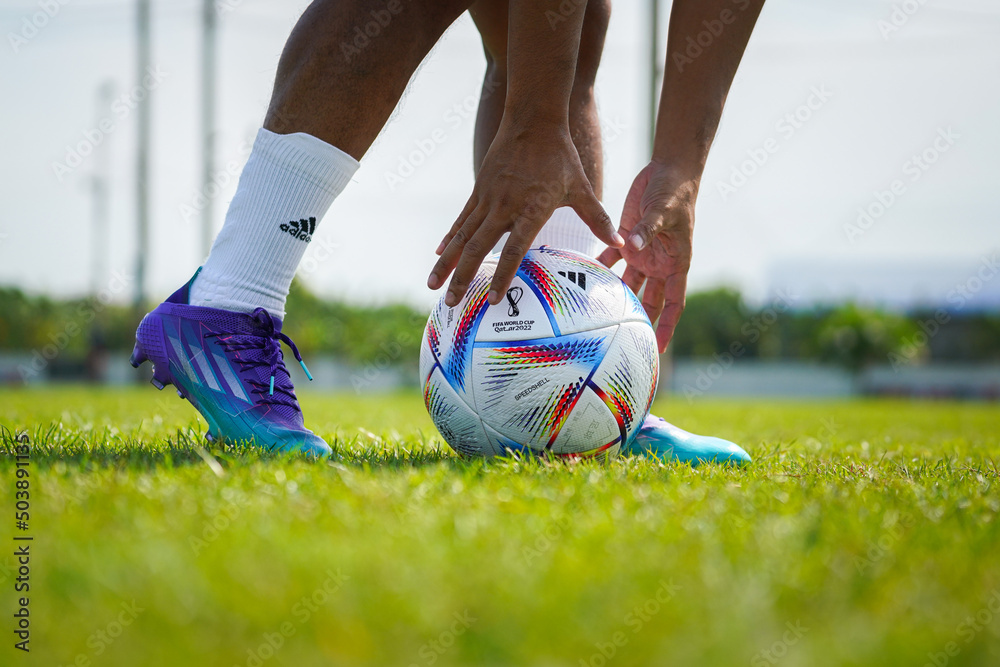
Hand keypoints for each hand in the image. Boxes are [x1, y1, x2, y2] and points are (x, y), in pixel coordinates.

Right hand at [428, 119, 623, 306]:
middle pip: (478, 248)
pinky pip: (460, 220)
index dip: (503, 276)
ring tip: (432, 285)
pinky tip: (439, 254)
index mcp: (530, 210)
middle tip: (450, 302)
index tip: (491, 299)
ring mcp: (487, 198)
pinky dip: (449, 238)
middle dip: (462, 277)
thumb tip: (620, 242)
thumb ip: (598, 218)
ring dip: (446, 263)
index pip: (515, 250)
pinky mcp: (479, 190)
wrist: (533, 119)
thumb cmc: (560, 155)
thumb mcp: (582, 187)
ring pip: (462, 237)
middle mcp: (504, 207)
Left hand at [597, 160, 697, 351]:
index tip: (658, 347)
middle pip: (650, 300)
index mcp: (677, 262)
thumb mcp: (663, 211)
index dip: (667, 325)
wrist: (668, 170)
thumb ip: (647, 230)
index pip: (674, 302)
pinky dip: (598, 268)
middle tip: (623, 342)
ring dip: (614, 298)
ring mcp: (643, 253)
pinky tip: (581, 277)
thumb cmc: (675, 192)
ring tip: (596, 317)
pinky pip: (611, 259)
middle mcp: (660, 263)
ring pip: (628, 284)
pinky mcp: (628, 240)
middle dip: (638, 321)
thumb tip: (631, 247)